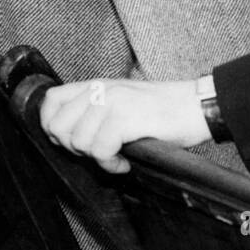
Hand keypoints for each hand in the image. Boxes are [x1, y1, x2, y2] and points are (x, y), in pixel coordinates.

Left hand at [40, 78, 211, 173]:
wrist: (197, 107)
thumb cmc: (164, 110)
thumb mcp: (124, 101)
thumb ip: (96, 110)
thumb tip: (69, 136)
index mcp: (98, 85)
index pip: (51, 100)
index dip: (52, 126)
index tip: (71, 142)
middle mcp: (102, 90)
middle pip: (59, 126)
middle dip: (74, 148)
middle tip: (98, 152)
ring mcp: (113, 101)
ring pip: (79, 141)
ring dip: (97, 158)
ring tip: (117, 156)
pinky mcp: (125, 117)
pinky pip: (101, 151)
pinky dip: (111, 164)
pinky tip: (125, 162)